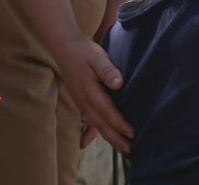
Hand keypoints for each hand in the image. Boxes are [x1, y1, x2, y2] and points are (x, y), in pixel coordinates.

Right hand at [52, 37, 133, 151]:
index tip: (132, 133)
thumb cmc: (84, 52)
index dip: (120, 124)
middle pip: (101, 124)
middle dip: (116, 138)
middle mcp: (83, 101)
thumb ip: (108, 70)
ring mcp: (80, 103)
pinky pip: (88, 121)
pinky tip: (88, 142)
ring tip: (121, 148)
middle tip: (130, 150)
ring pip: (95, 125)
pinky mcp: (80, 101)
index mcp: (89, 92)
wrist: (65, 48)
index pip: (108, 112)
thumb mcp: (98, 57)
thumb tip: (118, 84)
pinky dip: (93, 132)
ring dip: (108, 137)